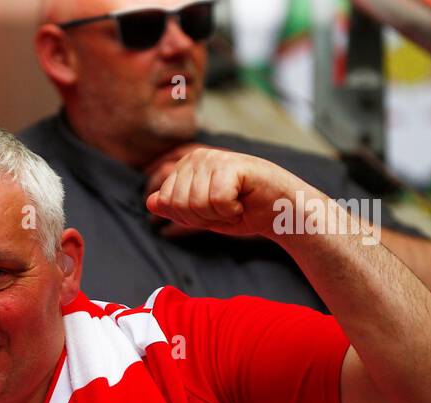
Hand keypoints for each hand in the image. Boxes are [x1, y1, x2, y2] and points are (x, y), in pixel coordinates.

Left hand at [145, 148, 309, 241]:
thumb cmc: (242, 211)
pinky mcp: (232, 164)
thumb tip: (150, 202)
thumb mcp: (201, 215)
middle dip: (201, 217)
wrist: (280, 211)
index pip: (165, 201)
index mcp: (185, 166)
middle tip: (224, 210)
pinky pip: (217, 200)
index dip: (187, 217)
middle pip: (178, 203)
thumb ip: (175, 207)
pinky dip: (230, 210)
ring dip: (218, 215)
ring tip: (234, 206)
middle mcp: (197, 157)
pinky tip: (243, 202)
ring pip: (196, 203)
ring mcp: (215, 157)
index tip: (210, 212)